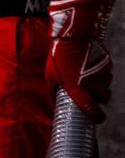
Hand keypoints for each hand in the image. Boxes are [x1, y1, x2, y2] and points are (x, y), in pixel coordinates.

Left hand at [47, 0, 112, 122]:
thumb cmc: (58, 58)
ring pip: (107, 85)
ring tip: (91, 82)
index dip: (96, 116)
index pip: (90, 108)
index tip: (99, 119)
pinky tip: (93, 70)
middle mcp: (91, 82)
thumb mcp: (50, 77)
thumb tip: (53, 102)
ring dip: (102, 87)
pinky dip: (103, 75)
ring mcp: (101, 72)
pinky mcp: (107, 63)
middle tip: (94, 98)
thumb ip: (52, 92)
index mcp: (76, 88)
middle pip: (104, 98)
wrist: (72, 37)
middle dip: (101, 100)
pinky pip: (108, 73)